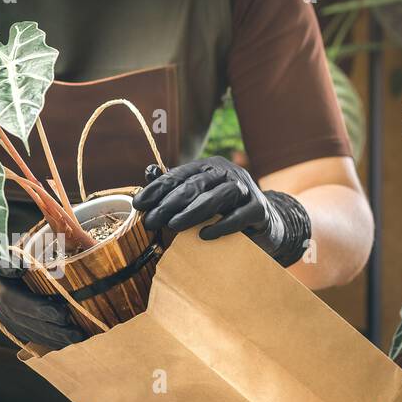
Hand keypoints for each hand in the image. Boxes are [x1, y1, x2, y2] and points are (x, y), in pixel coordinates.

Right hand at [0, 248, 86, 350]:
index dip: (45, 311)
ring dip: (58, 339)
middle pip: (35, 326)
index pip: (26, 306)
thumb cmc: (6, 268)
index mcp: (6, 294)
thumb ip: (11, 261)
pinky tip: (69, 341)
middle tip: (78, 333)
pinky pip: (38, 340)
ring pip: (37, 336)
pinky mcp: (20, 333)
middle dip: (57, 331)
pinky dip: (54, 342)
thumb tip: (21, 265)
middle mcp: (8, 314)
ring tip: (79, 337)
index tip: (65, 315)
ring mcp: (14, 326)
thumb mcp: (5, 260)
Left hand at [132, 156, 310, 265]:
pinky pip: (240, 216)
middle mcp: (228, 172)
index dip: (157, 188)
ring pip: (217, 197)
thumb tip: (148, 170)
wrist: (263, 225)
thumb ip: (174, 186)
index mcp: (210, 167)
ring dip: (193, 212)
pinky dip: (222, 226)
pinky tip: (205, 235)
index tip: (139, 204)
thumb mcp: (198, 197)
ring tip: (173, 226)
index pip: (179, 175)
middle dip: (170, 203)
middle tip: (151, 221)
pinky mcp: (259, 209)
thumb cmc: (223, 210)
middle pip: (196, 185)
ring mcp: (246, 189)